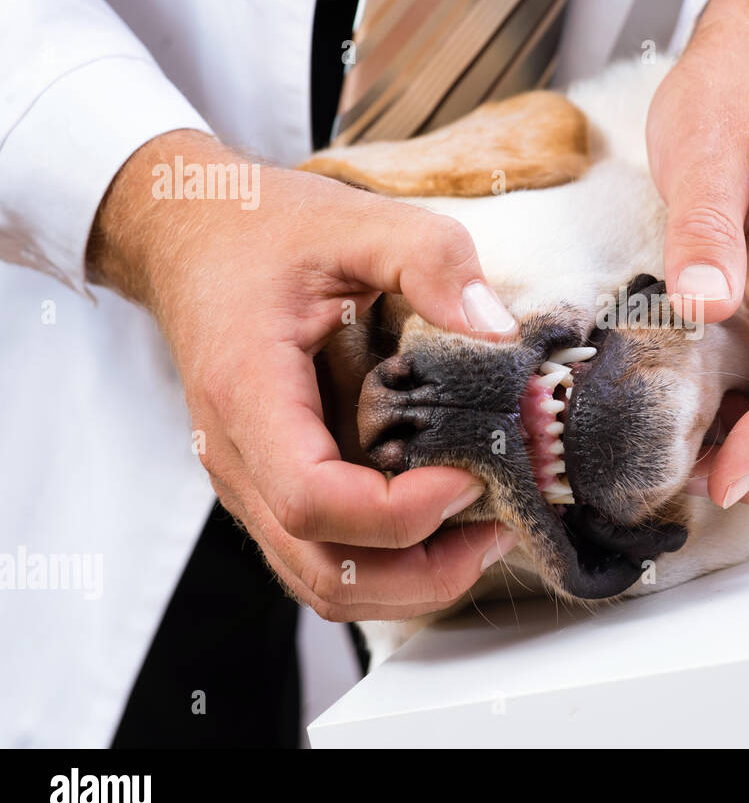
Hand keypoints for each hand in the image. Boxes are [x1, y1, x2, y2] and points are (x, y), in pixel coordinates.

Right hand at [88, 129, 519, 619]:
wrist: (192, 236)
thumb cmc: (266, 231)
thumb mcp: (356, 221)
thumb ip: (430, 259)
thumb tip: (498, 330)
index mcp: (249, 393)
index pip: (313, 499)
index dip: (401, 511)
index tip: (471, 472)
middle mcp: (236, 457)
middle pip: (325, 571)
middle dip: (425, 573)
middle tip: (500, 526)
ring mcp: (250, 481)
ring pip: (325, 582)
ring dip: (413, 580)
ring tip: (485, 533)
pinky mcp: (271, 484)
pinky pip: (325, 555)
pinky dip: (391, 562)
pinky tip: (447, 521)